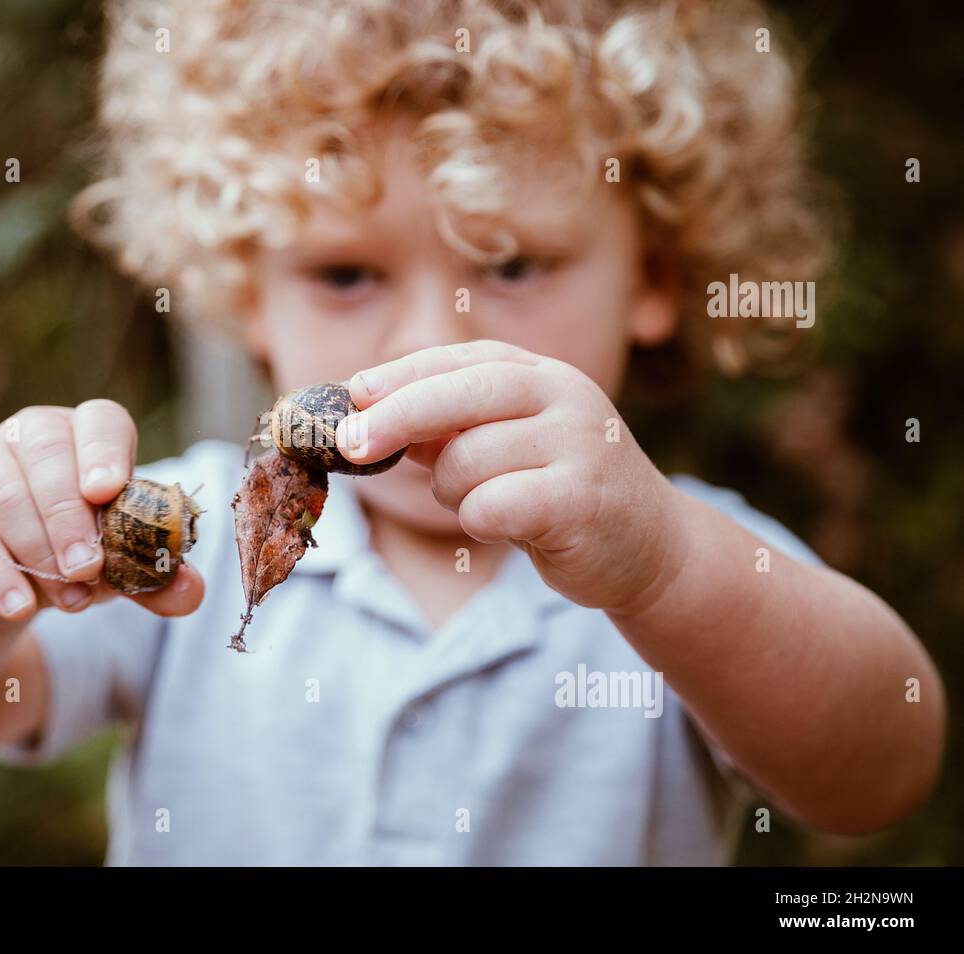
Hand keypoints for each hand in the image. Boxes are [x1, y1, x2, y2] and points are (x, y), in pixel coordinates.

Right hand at [0, 401, 204, 622]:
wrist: (4, 578)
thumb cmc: (76, 550)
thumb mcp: (119, 563)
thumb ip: (155, 575)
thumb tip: (191, 593)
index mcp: (87, 433)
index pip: (100, 422)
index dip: (104, 452)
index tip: (107, 490)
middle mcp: (33, 435)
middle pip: (49, 460)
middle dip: (70, 519)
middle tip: (89, 568)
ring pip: (7, 496)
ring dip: (40, 551)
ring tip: (71, 599)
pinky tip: (19, 606)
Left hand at [337, 340, 684, 611]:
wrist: (649, 548)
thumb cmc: (557, 492)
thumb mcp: (504, 448)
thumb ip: (448, 430)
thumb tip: (365, 418)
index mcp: (541, 374)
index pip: (457, 360)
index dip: (397, 377)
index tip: (349, 397)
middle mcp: (564, 396)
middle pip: (458, 394)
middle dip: (394, 418)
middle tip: (350, 444)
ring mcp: (578, 444)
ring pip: (466, 462)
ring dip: (452, 493)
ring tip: (482, 504)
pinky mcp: (582, 499)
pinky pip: (491, 507)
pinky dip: (478, 522)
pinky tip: (506, 527)